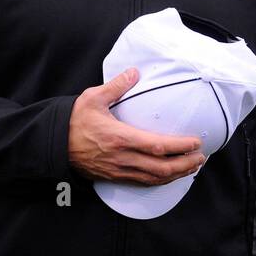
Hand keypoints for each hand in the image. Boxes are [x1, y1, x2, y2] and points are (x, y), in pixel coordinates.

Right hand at [67, 67, 203, 185]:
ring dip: (177, 175)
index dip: (180, 147)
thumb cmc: (74, 121)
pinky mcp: (116, 177)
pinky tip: (170, 176)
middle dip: (185, 164)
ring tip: (192, 167)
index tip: (196, 142)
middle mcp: (123, 158)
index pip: (158, 146)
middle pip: (161, 168)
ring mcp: (119, 170)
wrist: (55, 144)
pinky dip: (161, 181)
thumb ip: (116, 86)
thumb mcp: (92, 98)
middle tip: (201, 157)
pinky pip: (144, 183)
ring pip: (154, 179)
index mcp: (120, 137)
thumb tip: (134, 72)